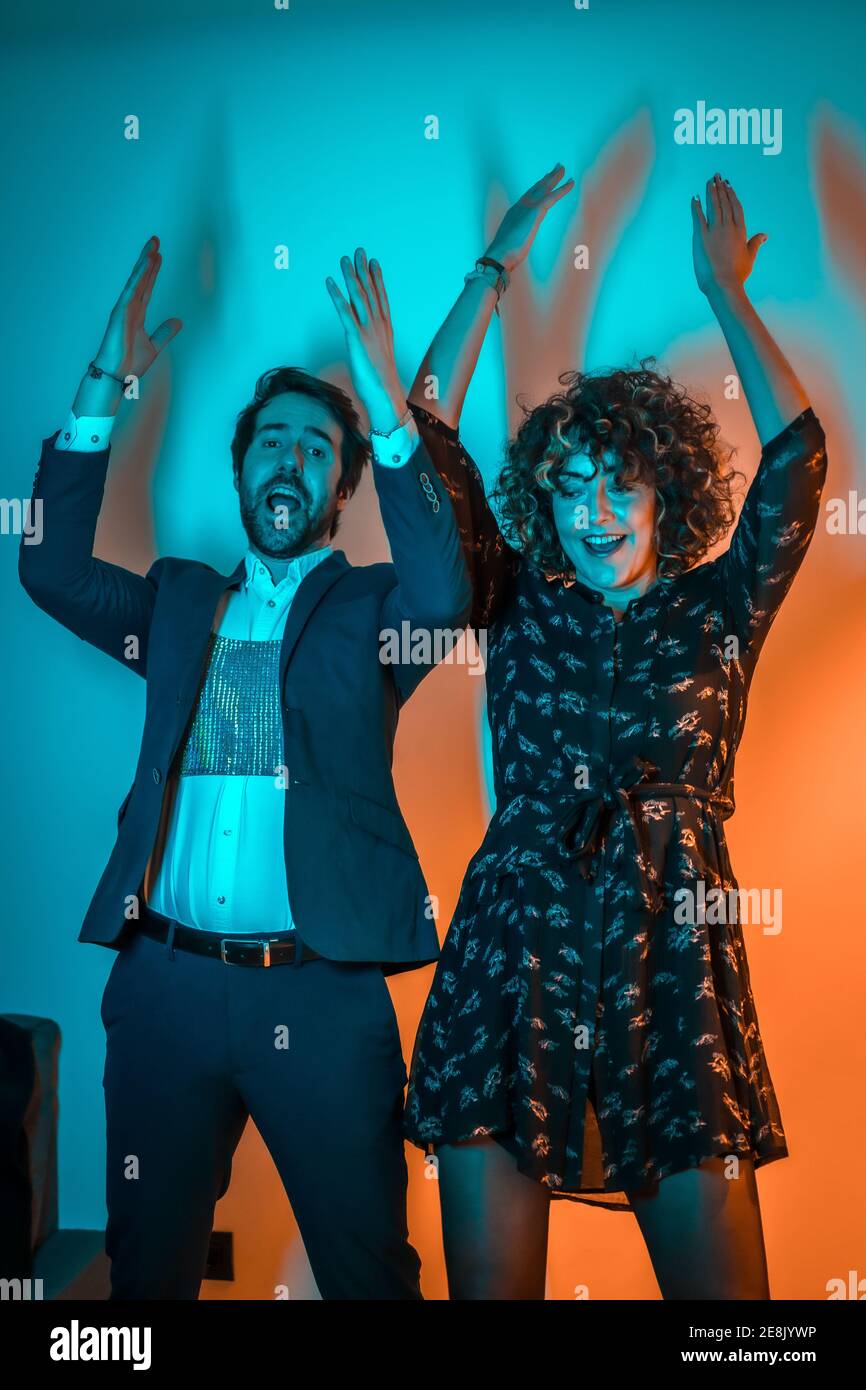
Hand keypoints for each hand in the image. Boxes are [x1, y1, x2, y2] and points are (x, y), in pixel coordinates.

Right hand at [94, 236, 181, 380]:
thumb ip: (165, 332)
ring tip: (153, 246)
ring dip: (144, 262)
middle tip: (155, 240)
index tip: (159, 256)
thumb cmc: (130, 363)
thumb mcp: (154, 346)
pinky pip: (131, 290)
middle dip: (148, 259)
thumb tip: (178, 321)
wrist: (118, 376)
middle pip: (141, 279)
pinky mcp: (120, 313)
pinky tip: (146, 263)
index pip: (147, 288)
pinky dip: (139, 276)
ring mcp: (124, 309)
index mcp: (137, 314)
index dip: (153, 272)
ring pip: (136, 280)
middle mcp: (130, 308)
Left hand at [326, 249, 405, 432]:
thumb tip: (370, 348)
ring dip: (350, 277)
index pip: (381, 299)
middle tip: (359, 251)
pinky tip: (330, 283)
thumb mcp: (379, 360)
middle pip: (370, 292)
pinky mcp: (356, 338)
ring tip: (344, 260)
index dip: (377, 279)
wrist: (386, 395)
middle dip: (364, 270)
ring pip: (358, 297)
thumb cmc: (382, 383)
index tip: (374, 263)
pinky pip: (344, 312)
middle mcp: (378, 326)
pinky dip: (337, 296)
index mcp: (384, 330)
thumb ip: (374, 348)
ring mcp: (367, 331)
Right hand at [485, 164, 574, 273]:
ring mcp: (527, 208)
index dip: (536, 189)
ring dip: (554, 177)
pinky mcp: (536, 212)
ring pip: (544, 188)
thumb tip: (512, 253)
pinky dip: (562, 189)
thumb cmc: (503, 256)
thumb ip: (513, 243)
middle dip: (546, 179)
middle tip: (555, 168)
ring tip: (562, 168)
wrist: (499, 255)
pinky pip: (552, 197)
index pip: (527, 198)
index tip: (543, 181)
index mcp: (513, 214)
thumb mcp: (510, 246)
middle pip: (535, 189)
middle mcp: (519, 207)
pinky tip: (571, 182)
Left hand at [691, 174, 767, 297]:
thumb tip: (765, 235)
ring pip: (713, 205)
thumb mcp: (749, 257)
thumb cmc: (737, 274)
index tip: (728, 184)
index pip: (736, 207)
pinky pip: (698, 217)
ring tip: (709, 181)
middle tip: (716, 176)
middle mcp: (728, 227)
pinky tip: (694, 198)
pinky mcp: (701, 237)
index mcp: (741, 231)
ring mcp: (714, 231)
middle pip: (724, 202)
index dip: (731, 194)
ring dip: (710, 192)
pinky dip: (696, 206)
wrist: (723, 284)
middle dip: (720, 188)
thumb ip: (756, 243)